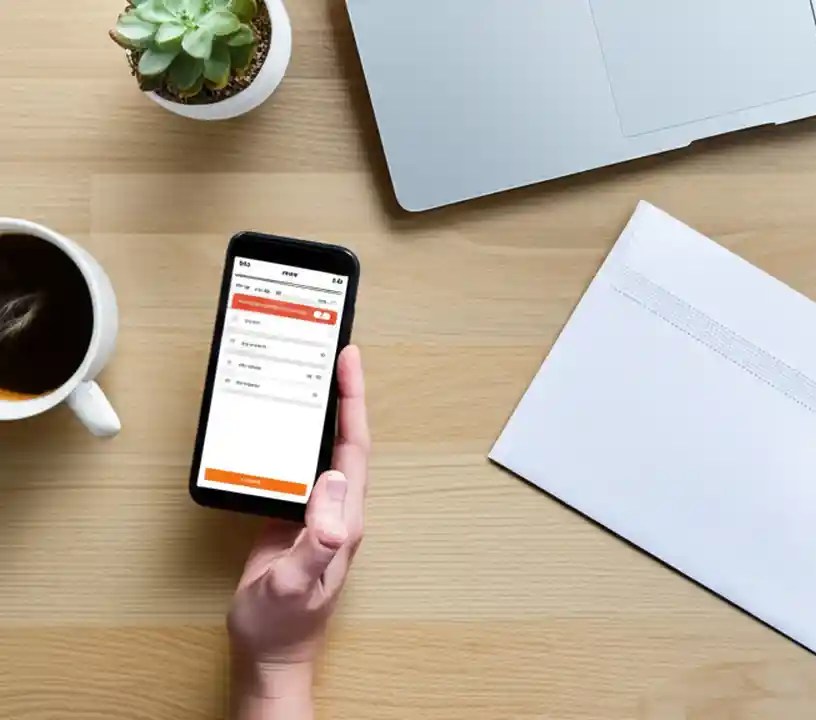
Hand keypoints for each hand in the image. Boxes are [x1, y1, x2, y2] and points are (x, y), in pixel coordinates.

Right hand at [227, 346, 370, 714]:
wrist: (269, 653)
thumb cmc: (282, 625)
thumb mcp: (293, 582)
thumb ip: (316, 539)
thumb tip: (331, 487)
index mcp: (345, 519)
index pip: (353, 447)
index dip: (352, 402)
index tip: (348, 362)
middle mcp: (338, 511)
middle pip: (346, 439)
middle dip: (344, 393)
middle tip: (337, 351)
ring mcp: (318, 513)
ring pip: (326, 450)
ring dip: (324, 411)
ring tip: (318, 371)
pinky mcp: (296, 518)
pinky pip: (301, 468)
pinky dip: (296, 439)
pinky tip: (285, 422)